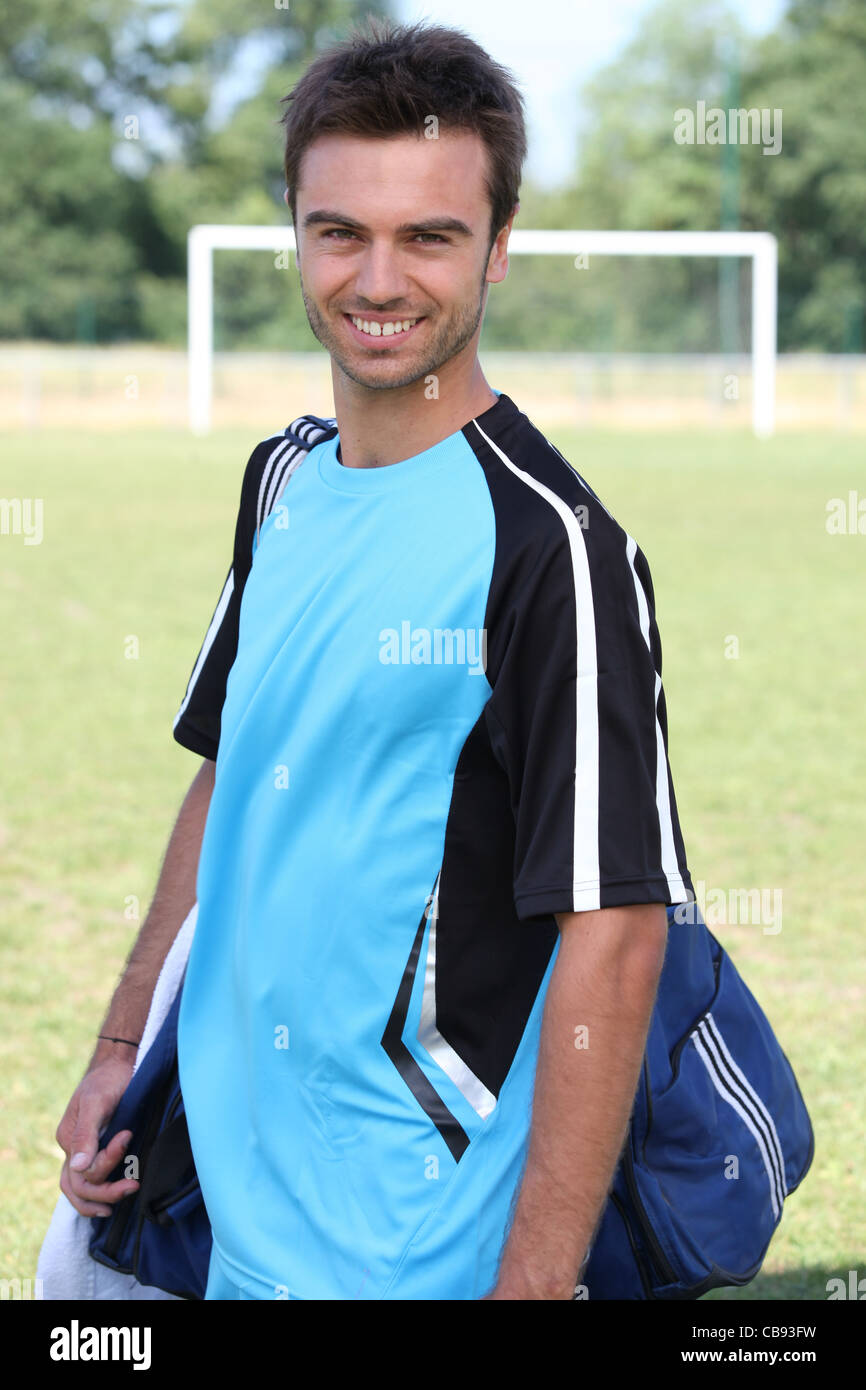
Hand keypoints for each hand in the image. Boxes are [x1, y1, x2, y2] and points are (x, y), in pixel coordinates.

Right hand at [56, 1056, 140, 1216]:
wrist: (119, 1064)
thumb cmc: (108, 1079)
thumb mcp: (96, 1102)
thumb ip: (86, 1134)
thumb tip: (79, 1167)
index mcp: (69, 1139)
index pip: (85, 1171)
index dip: (109, 1160)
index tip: (128, 1135)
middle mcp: (73, 1149)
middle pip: (81, 1187)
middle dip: (106, 1192)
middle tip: (133, 1186)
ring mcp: (84, 1150)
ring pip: (82, 1188)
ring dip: (103, 1198)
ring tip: (126, 1195)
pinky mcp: (98, 1148)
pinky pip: (92, 1178)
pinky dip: (101, 1191)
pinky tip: (116, 1195)